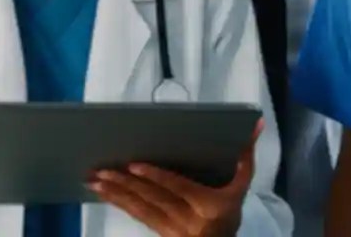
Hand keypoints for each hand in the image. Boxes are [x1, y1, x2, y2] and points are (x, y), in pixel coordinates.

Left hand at [89, 121, 262, 236]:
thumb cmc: (229, 213)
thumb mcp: (241, 188)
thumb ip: (245, 158)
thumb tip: (256, 124)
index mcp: (208, 206)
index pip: (179, 189)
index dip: (157, 178)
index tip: (135, 165)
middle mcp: (189, 221)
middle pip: (154, 200)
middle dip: (126, 185)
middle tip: (103, 169)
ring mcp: (173, 232)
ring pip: (141, 211)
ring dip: (116, 195)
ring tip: (95, 181)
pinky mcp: (161, 236)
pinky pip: (138, 218)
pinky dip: (120, 204)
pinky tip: (104, 193)